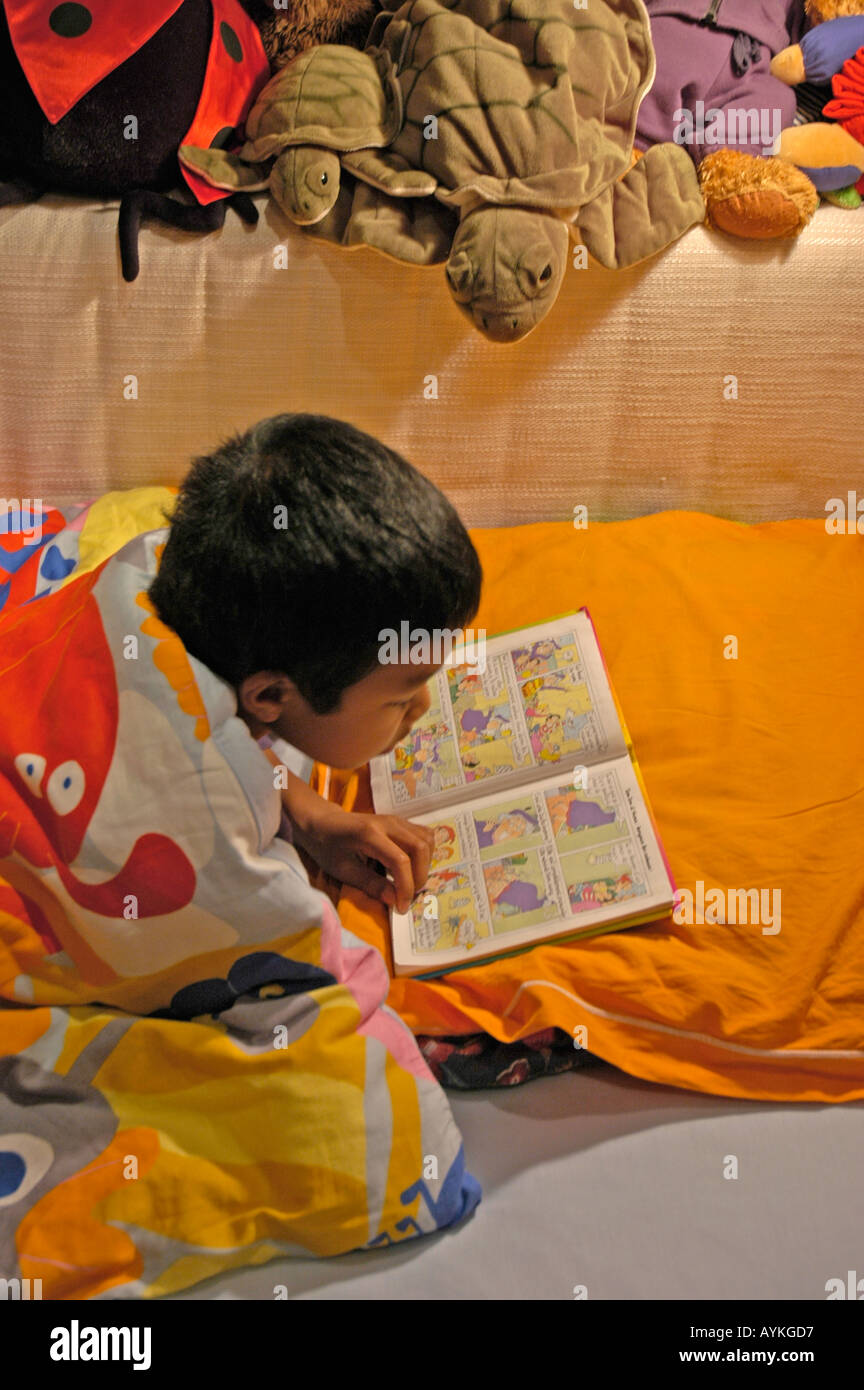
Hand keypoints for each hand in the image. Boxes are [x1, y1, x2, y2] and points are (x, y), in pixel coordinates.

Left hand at [292, 806, 435, 913]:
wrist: (323, 822)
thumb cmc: (327, 847)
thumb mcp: (342, 870)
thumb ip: (370, 884)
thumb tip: (395, 900)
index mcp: (369, 835)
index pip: (400, 861)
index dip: (405, 887)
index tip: (401, 908)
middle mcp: (388, 823)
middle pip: (420, 848)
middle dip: (419, 877)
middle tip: (406, 896)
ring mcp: (396, 820)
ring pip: (427, 840)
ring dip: (424, 865)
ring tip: (410, 882)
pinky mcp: (400, 822)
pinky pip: (424, 835)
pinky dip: (424, 854)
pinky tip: (412, 867)